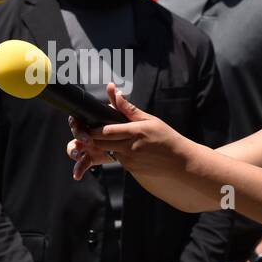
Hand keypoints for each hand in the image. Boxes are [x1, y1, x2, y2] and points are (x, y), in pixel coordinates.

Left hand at [67, 85, 191, 180]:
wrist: (179, 163)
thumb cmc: (166, 138)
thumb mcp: (150, 120)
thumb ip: (129, 109)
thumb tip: (115, 92)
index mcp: (135, 132)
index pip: (106, 131)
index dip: (92, 128)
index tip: (83, 122)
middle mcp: (130, 147)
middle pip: (101, 143)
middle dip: (90, 137)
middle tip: (82, 129)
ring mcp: (129, 160)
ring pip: (106, 151)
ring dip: (100, 145)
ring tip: (97, 137)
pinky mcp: (130, 169)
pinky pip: (115, 159)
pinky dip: (112, 152)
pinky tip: (115, 147)